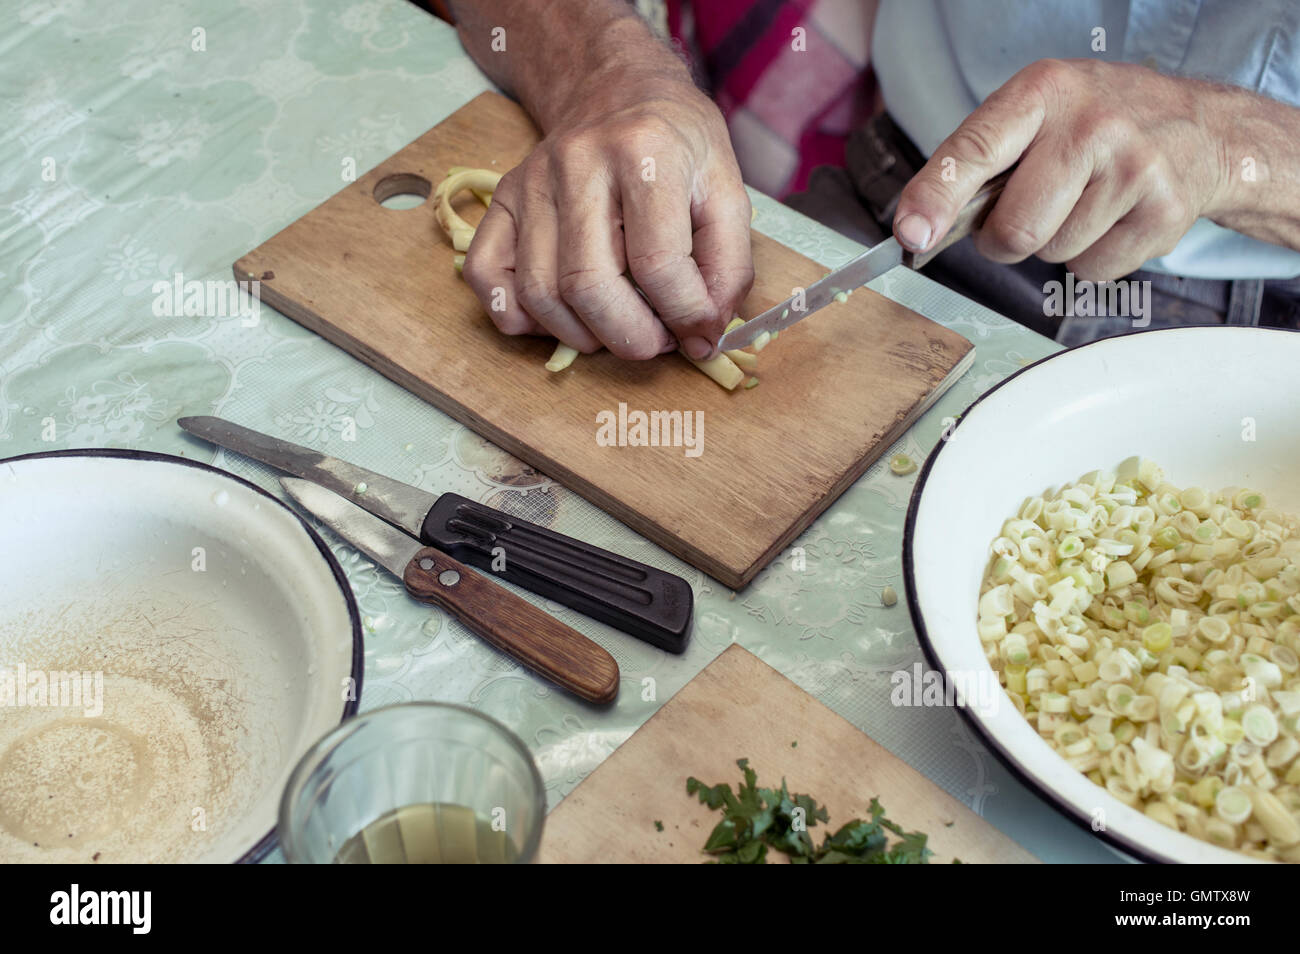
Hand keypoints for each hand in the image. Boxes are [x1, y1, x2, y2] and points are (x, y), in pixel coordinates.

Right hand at [462, 69, 752, 359]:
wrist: (616, 88)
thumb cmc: (677, 143)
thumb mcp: (727, 188)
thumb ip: (729, 266)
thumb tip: (704, 335)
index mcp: (645, 151)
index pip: (657, 264)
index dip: (685, 315)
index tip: (700, 333)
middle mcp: (578, 162)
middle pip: (588, 285)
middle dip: (630, 338)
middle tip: (656, 341)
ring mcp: (531, 180)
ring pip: (539, 292)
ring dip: (582, 335)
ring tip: (617, 329)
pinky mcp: (501, 199)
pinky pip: (486, 276)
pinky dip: (518, 317)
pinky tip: (561, 316)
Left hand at [892, 59, 1233, 280]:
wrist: (1199, 128)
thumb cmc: (1093, 127)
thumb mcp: (1033, 116)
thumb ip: (976, 164)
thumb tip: (917, 229)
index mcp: (1041, 92)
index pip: (975, 151)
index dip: (936, 198)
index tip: (912, 233)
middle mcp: (1090, 124)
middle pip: (1014, 230)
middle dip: (1004, 240)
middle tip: (1026, 212)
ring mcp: (1134, 167)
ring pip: (1053, 254)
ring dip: (1055, 243)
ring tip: (1084, 201)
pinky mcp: (1164, 212)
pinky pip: (1092, 270)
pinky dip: (1093, 257)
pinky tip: (1114, 217)